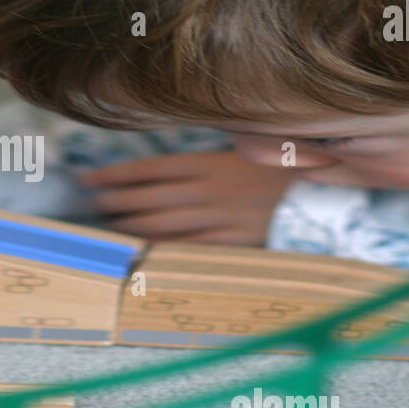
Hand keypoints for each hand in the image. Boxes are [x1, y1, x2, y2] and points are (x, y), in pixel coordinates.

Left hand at [78, 151, 297, 245]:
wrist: (319, 195)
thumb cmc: (275, 172)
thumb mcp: (237, 156)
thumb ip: (199, 165)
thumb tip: (156, 174)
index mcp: (207, 163)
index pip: (149, 169)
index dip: (115, 174)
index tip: (88, 179)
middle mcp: (208, 189)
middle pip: (148, 197)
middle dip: (116, 202)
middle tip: (93, 206)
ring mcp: (219, 217)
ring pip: (163, 224)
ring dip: (131, 226)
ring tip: (111, 227)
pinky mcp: (231, 242)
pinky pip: (188, 247)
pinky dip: (162, 249)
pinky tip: (142, 251)